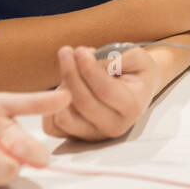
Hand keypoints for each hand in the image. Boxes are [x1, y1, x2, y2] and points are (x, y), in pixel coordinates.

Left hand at [42, 45, 159, 141]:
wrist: (136, 91)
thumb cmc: (136, 72)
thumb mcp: (138, 58)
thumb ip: (121, 58)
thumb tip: (94, 63)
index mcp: (132, 107)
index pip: (105, 90)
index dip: (89, 69)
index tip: (80, 50)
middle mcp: (114, 126)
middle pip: (83, 102)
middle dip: (71, 73)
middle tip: (66, 51)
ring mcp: (94, 135)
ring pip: (65, 117)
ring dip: (61, 88)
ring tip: (68, 68)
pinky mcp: (76, 137)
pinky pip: (52, 127)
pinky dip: (50, 107)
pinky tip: (61, 86)